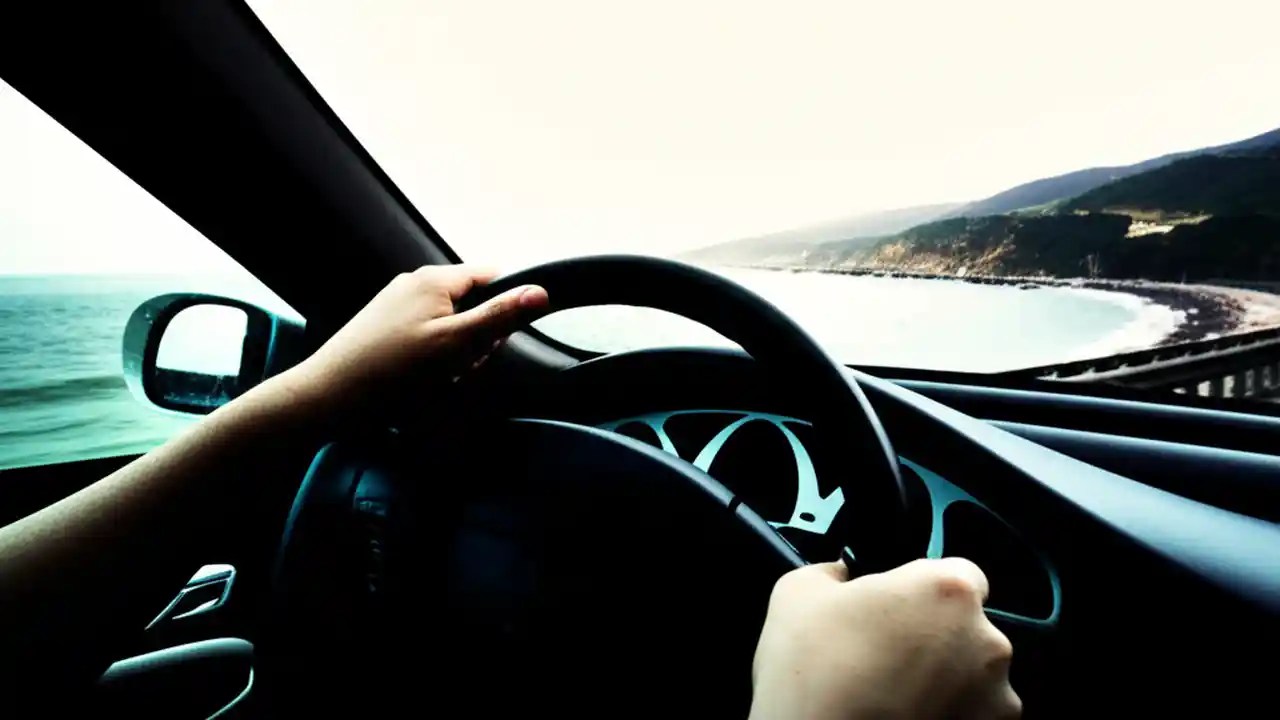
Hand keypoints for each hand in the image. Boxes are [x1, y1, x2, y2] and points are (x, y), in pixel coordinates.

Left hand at [283, 265, 548, 423]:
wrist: (329, 397)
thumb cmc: (395, 370)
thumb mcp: (457, 344)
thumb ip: (501, 316)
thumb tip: (542, 290)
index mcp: (434, 278)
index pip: (492, 277)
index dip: (504, 308)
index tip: (496, 341)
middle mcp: (414, 284)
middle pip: (471, 305)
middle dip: (476, 340)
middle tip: (460, 368)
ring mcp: (396, 305)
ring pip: (450, 325)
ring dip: (454, 355)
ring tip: (436, 379)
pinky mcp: (383, 328)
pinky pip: (426, 337)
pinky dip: (432, 360)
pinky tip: (418, 382)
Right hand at [750, 558, 1019, 719]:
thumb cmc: (812, 671)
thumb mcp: (797, 591)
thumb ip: (834, 571)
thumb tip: (842, 574)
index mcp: (947, 590)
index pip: (961, 573)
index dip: (927, 588)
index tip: (899, 607)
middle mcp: (987, 640)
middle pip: (968, 625)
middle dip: (934, 634)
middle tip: (885, 652)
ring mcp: (995, 697)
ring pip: (972, 673)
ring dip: (945, 678)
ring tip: (892, 693)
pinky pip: (972, 713)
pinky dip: (948, 714)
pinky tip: (904, 715)